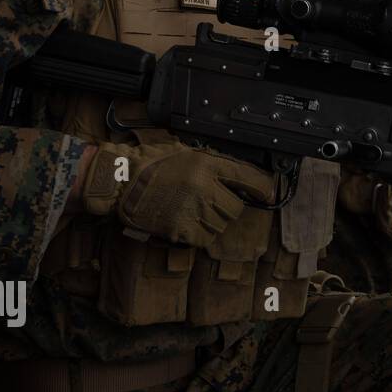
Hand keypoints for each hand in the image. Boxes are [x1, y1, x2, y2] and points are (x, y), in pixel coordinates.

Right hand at [82, 140, 278, 247]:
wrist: (121, 182)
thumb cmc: (151, 165)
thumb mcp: (187, 153)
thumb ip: (214, 163)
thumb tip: (240, 175)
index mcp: (206, 165)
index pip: (248, 177)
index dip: (264, 186)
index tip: (270, 191)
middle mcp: (204, 188)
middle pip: (236, 207)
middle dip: (228, 205)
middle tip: (212, 200)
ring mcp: (194, 210)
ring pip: (222, 224)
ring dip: (214, 220)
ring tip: (194, 209)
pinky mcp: (182, 229)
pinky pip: (206, 238)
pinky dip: (200, 233)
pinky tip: (186, 221)